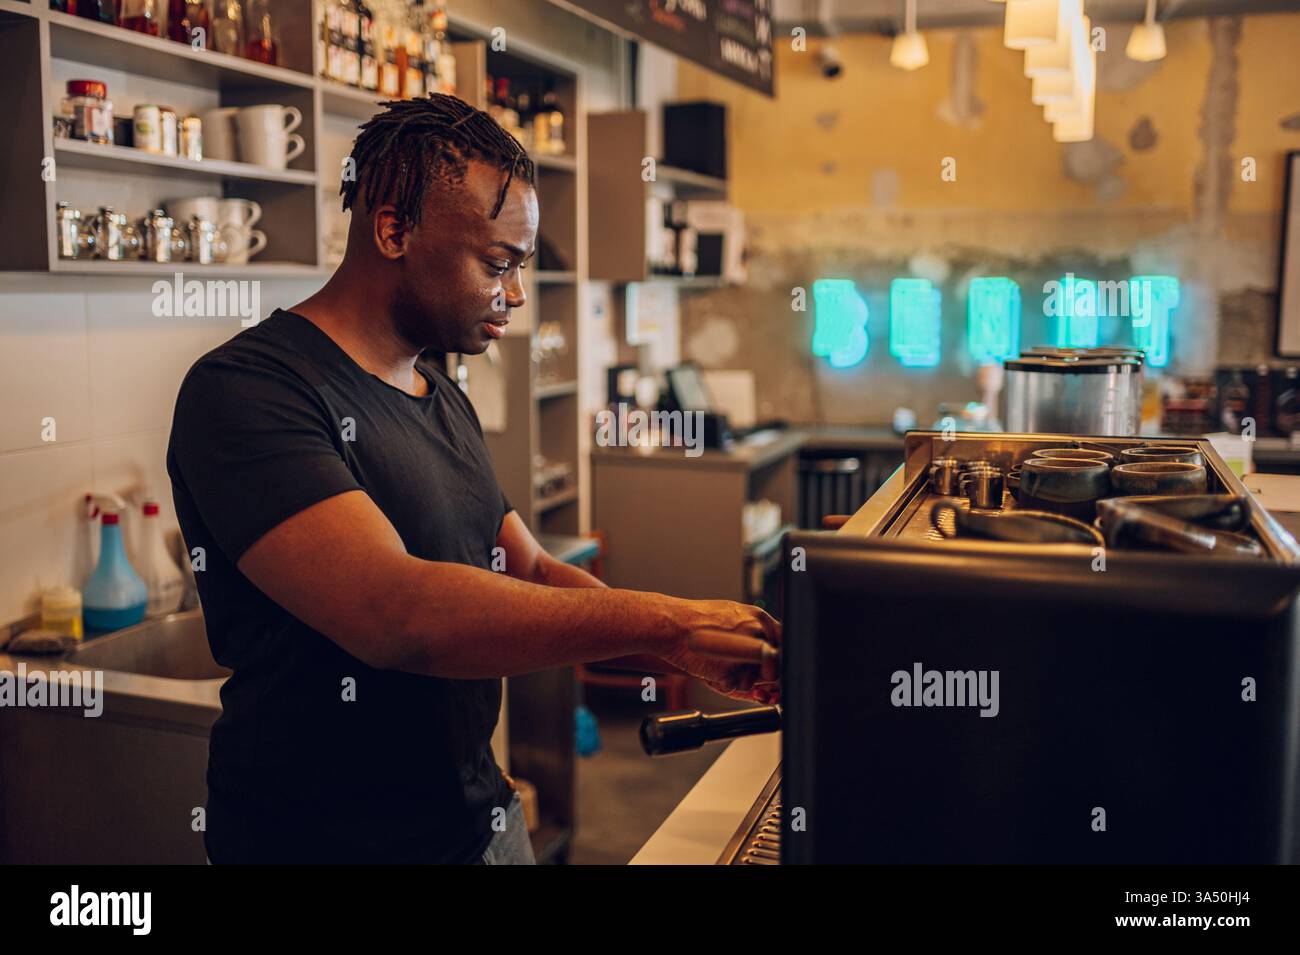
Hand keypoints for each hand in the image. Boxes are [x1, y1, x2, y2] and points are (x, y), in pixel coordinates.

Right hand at [658, 598, 780, 704]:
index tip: (768, 665)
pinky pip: (735, 687)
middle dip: (759, 673)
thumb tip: (769, 646)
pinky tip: (711, 666)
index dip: (775, 659)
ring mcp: (747, 653)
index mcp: (759, 618)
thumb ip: (754, 628)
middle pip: (773, 667)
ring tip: (718, 661)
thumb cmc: (697, 619)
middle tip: (737, 665)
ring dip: (738, 678)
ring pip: (753, 681)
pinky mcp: (733, 671)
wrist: (673, 625)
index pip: (783, 645)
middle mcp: (758, 634)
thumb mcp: (732, 613)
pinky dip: (723, 683)